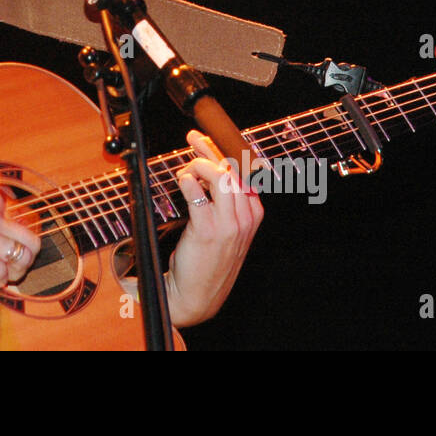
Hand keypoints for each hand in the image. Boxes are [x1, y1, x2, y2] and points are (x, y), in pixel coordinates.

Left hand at [165, 130, 263, 326]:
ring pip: (220, 177)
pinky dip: (187, 181)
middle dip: (209, 152)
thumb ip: (223, 200)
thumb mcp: (227, 228)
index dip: (222, 152)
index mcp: (253, 214)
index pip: (242, 172)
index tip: (205, 141)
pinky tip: (182, 181)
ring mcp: (228, 224)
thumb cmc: (208, 259)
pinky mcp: (207, 230)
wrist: (198, 295)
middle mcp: (245, 217)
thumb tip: (210, 167)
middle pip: (231, 170)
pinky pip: (198, 194)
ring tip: (186, 171)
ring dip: (198, 165)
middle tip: (192, 143)